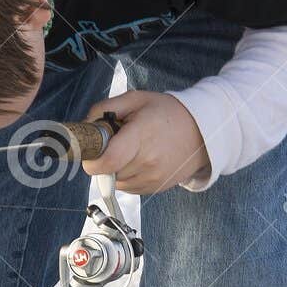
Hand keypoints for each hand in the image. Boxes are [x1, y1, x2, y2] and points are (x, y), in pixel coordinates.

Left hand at [87, 90, 209, 193]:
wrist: (202, 131)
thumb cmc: (167, 112)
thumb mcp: (136, 99)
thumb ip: (104, 108)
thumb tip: (84, 126)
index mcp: (141, 136)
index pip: (107, 161)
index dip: (92, 160)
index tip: (91, 151)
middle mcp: (148, 161)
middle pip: (108, 172)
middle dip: (104, 159)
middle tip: (115, 143)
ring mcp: (153, 177)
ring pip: (117, 182)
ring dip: (115, 169)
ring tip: (130, 150)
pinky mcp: (156, 188)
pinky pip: (128, 187)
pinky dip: (127, 176)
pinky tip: (139, 160)